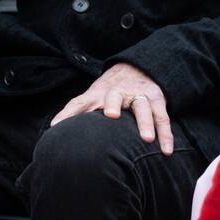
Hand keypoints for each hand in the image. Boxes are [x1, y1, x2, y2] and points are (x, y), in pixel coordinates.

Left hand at [49, 62, 172, 153]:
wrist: (137, 68)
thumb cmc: (109, 91)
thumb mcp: (90, 97)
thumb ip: (73, 110)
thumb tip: (52, 127)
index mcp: (100, 93)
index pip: (84, 100)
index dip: (78, 109)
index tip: (72, 120)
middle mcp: (120, 91)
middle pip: (116, 96)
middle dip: (114, 105)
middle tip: (111, 116)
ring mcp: (141, 95)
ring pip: (144, 108)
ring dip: (146, 123)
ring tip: (147, 139)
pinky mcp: (157, 100)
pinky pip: (163, 118)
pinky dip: (166, 135)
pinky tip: (166, 151)